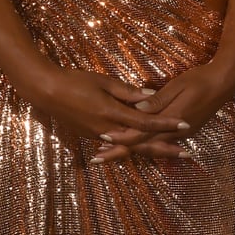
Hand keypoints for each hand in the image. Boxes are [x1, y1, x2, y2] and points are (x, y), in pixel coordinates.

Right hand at [21, 64, 189, 157]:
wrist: (46, 92)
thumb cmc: (75, 81)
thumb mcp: (104, 82)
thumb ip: (128, 91)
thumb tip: (151, 96)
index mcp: (111, 114)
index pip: (146, 122)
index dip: (166, 124)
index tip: (185, 124)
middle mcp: (107, 130)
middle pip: (142, 143)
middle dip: (166, 148)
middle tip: (188, 153)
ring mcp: (99, 136)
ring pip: (131, 147)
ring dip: (152, 150)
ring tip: (173, 152)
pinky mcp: (92, 136)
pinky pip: (118, 144)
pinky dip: (134, 147)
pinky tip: (145, 148)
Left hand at [91, 58, 234, 162]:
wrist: (225, 84)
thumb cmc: (200, 79)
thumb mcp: (177, 85)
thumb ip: (158, 100)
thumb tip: (136, 107)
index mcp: (171, 120)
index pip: (140, 134)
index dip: (120, 138)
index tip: (101, 139)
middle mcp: (174, 133)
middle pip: (142, 147)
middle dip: (119, 152)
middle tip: (97, 158)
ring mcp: (179, 134)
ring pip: (149, 147)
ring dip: (129, 151)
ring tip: (109, 154)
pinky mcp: (182, 132)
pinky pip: (158, 143)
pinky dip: (143, 146)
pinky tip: (133, 146)